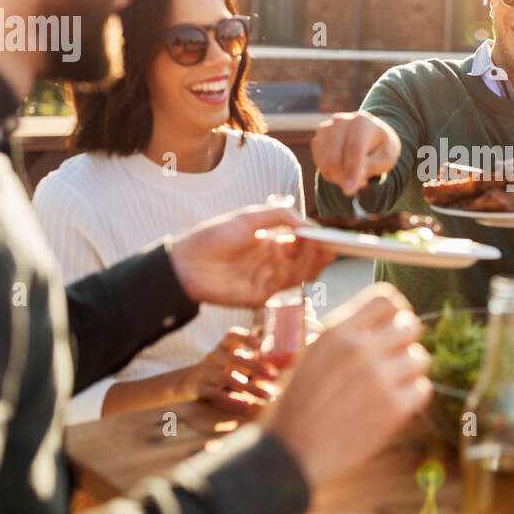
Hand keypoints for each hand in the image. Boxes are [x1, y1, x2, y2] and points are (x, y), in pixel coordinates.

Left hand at [168, 202, 334, 308]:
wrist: (184, 261)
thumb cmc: (213, 237)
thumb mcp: (249, 218)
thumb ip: (280, 216)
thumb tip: (308, 223)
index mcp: (273, 247)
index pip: (303, 248)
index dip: (317, 242)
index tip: (329, 234)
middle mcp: (273, 266)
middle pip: (307, 265)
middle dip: (319, 255)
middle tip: (328, 244)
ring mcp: (267, 283)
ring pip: (299, 276)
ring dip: (306, 259)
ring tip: (307, 241)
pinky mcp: (258, 297)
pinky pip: (280, 284)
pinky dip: (281, 264)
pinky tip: (275, 245)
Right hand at [182, 328, 278, 414]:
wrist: (180, 384)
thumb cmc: (212, 372)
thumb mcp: (226, 362)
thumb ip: (246, 361)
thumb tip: (274, 365)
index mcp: (221, 348)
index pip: (231, 336)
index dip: (245, 337)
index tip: (260, 344)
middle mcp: (212, 357)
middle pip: (234, 359)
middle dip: (256, 367)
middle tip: (274, 376)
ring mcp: (203, 372)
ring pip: (228, 378)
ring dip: (250, 388)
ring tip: (268, 397)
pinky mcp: (197, 388)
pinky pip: (216, 393)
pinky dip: (232, 399)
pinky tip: (246, 406)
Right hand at [264, 283, 430, 491]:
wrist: (291, 452)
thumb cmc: (298, 403)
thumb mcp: (312, 354)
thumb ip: (346, 334)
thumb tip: (381, 320)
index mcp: (337, 331)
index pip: (387, 297)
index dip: (396, 310)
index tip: (394, 324)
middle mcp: (360, 349)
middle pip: (411, 325)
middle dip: (405, 342)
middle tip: (392, 359)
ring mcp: (379, 379)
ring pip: (421, 357)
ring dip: (409, 370)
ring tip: (390, 384)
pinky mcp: (394, 409)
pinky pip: (424, 388)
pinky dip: (413, 396)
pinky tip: (393, 403)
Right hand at [312, 111, 400, 195]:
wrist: (370, 135)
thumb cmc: (380, 147)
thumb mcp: (386, 157)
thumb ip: (372, 167)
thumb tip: (353, 179)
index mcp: (362, 122)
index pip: (354, 149)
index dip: (351, 171)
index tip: (349, 191)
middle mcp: (340, 121)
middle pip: (335, 159)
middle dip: (345, 178)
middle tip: (362, 182)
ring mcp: (326, 129)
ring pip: (326, 164)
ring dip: (340, 177)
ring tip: (356, 174)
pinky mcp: (317, 138)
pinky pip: (320, 165)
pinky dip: (332, 174)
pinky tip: (344, 169)